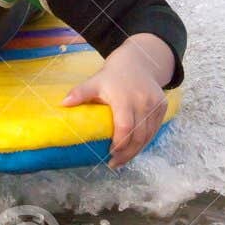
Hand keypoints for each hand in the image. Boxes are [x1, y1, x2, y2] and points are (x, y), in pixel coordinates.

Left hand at [61, 36, 171, 168]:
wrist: (138, 61)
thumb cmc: (113, 74)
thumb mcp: (95, 81)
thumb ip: (80, 93)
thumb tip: (62, 104)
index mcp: (124, 98)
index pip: (124, 127)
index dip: (119, 144)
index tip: (110, 154)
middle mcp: (142, 102)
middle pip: (138, 136)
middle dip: (127, 154)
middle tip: (114, 163)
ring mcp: (155, 105)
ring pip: (148, 136)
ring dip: (136, 151)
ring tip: (122, 160)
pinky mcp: (162, 107)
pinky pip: (154, 130)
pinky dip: (145, 141)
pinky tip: (134, 149)